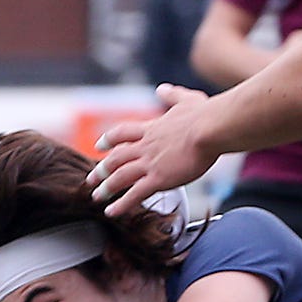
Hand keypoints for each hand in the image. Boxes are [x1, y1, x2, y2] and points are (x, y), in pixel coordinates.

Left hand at [88, 83, 216, 216]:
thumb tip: (162, 89)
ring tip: (97, 197)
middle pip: (116, 158)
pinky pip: (135, 194)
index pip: (122, 133)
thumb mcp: (186, 100)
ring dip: (107, 188)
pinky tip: (112, 212)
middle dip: (102, 170)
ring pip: (120, 176)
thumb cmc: (204, 116)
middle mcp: (145, 146)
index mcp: (152, 129)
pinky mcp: (159, 178)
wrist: (209, 129)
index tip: (99, 146)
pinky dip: (122, 204)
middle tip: (91, 179)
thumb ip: (173, 95)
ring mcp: (150, 163)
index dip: (109, 140)